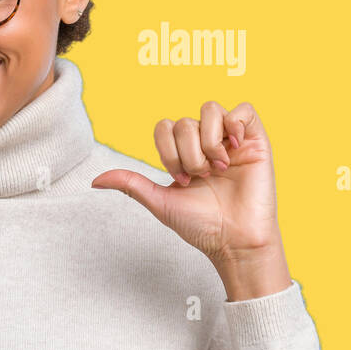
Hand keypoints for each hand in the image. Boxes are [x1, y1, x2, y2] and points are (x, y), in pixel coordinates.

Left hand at [91, 101, 290, 299]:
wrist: (234, 240)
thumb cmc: (200, 225)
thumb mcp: (159, 202)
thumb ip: (131, 185)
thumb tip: (94, 180)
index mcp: (184, 154)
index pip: (165, 127)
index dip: (167, 151)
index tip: (180, 179)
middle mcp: (206, 143)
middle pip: (184, 122)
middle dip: (187, 153)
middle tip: (200, 177)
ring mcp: (231, 140)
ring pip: (210, 109)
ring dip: (208, 141)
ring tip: (217, 167)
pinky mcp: (256, 141)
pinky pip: (244, 110)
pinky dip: (235, 123)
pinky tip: (234, 149)